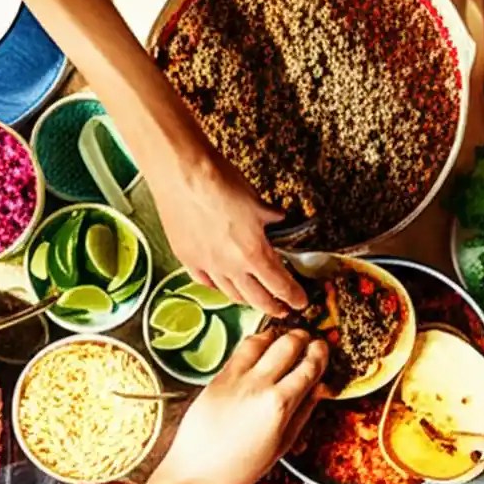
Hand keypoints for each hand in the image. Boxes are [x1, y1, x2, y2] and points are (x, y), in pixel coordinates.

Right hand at [152, 155, 306, 316]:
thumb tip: (277, 218)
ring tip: (255, 299)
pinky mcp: (187, 259)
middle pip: (257, 299)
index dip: (293, 297)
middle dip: (273, 307)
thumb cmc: (220, 183)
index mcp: (254, 253)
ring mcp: (207, 265)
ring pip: (231, 294)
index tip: (300, 302)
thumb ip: (269, 217)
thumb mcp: (256, 200)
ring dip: (247, 300)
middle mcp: (230, 266)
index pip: (280, 285)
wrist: (182, 174)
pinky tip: (221, 284)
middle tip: (282, 309)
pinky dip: (217, 286)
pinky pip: (205, 282)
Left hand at [156, 330, 327, 483]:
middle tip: (308, 339)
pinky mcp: (218, 377)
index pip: (309, 367)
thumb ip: (302, 413)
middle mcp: (259, 386)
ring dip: (278, 335)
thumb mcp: (282, 445)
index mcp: (279, 405)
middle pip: (288, 345)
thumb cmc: (240, 467)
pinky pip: (240, 350)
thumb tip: (318, 391)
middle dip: (302, 338)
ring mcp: (236, 379)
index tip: (323, 349)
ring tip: (284, 337)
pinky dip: (255, 342)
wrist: (198, 471)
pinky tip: (260, 346)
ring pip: (263, 340)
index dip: (320, 354)